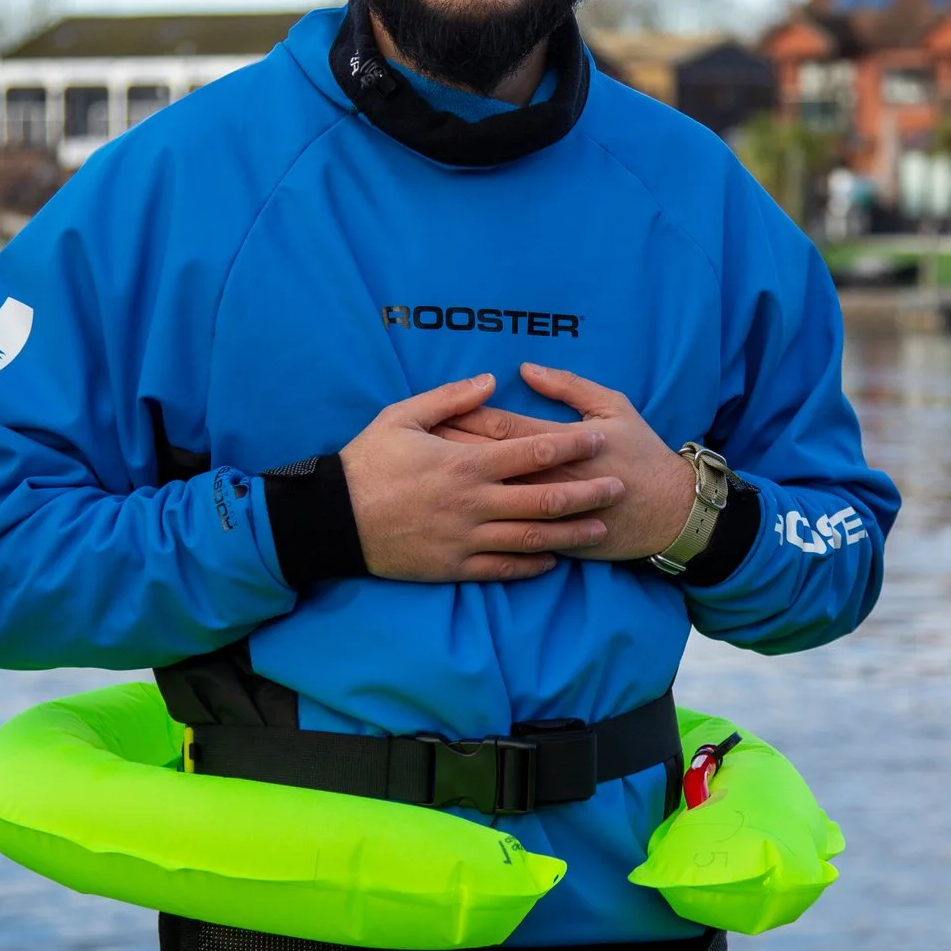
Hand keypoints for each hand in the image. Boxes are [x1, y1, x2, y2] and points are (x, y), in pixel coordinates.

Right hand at [340, 374, 625, 582]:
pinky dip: (531, 565)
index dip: (571, 444)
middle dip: (586, 491)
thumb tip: (492, 380)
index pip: (531, 453)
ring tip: (601, 528)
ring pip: (531, 538)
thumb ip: (450, 398)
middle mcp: (473, 503)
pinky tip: (553, 561)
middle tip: (619, 486)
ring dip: (570, 533)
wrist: (332, 519)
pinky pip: (501, 569)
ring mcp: (465, 539)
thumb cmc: (367, 462)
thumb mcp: (401, 417)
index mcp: (464, 463)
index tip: (599, 437)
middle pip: (543, 498)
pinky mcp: (452, 567)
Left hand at [435, 365, 695, 561]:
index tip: (438, 413)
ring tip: (426, 483)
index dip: (465, 418)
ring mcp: (549, 514)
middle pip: (487, 463)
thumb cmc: (640, 453)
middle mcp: (548, 479)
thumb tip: (525, 369)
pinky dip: (482, 528)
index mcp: (559, 442)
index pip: (500, 426)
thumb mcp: (613, 407)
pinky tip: (459, 521)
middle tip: (415, 446)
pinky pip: (509, 536)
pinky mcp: (552, 541)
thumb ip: (568, 387)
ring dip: (459, 491)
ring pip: (491, 501)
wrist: (668, 511)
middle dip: (450, 453)